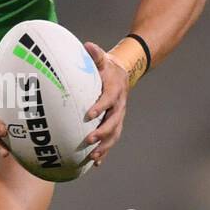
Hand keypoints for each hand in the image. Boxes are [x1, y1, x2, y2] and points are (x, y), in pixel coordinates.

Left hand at [82, 41, 128, 166]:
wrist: (122, 74)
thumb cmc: (106, 67)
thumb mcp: (102, 59)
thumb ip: (95, 54)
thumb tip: (88, 45)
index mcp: (114, 90)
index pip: (108, 99)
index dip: (100, 107)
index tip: (89, 114)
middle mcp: (119, 105)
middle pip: (113, 122)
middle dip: (102, 132)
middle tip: (89, 140)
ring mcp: (118, 116)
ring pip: (114, 134)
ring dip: (104, 146)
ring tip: (92, 156)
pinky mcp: (115, 123)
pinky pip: (111, 139)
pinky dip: (105, 152)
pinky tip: (95, 163)